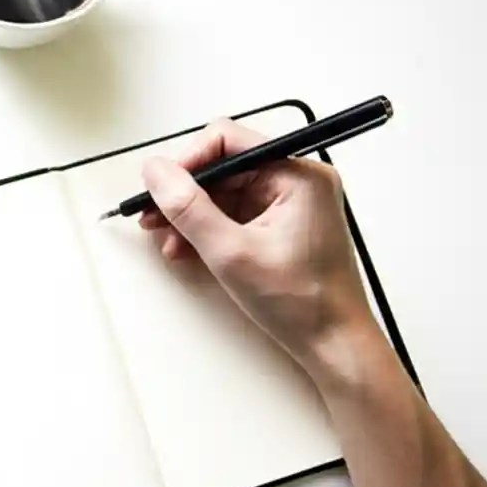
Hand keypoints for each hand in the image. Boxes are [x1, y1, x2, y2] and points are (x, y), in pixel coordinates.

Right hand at [138, 118, 385, 389]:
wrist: (333, 345)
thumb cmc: (301, 303)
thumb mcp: (230, 253)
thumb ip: (188, 208)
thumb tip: (156, 172)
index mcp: (297, 174)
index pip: (227, 141)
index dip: (186, 162)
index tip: (158, 188)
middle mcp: (297, 180)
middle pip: (223, 167)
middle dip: (185, 194)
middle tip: (153, 217)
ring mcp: (291, 202)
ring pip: (225, 192)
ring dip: (192, 215)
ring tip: (168, 241)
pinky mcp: (283, 223)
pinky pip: (236, 213)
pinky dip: (209, 229)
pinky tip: (188, 249)